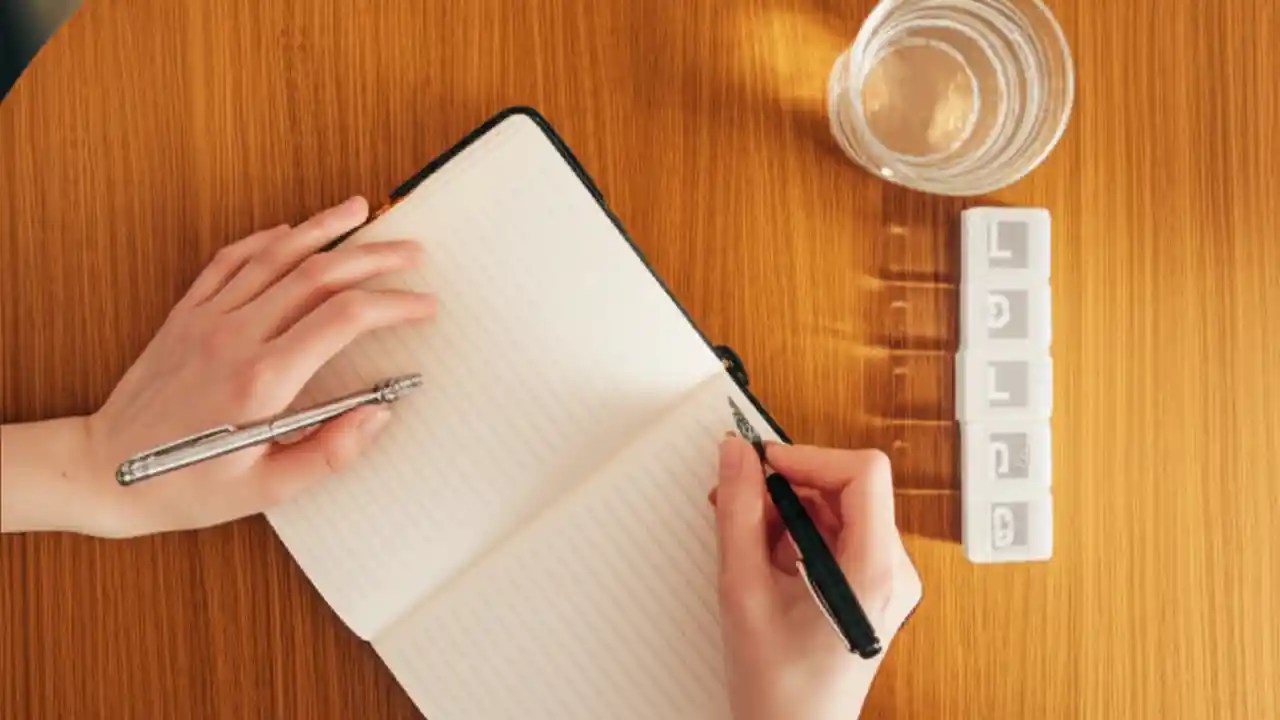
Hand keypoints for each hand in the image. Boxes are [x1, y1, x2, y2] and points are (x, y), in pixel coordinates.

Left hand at [0, 197, 433, 537]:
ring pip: (275, 255)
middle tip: (412, 251)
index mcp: (261, 381)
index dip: (392, 304)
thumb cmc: (184, 488)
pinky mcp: (186, 315)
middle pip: (317, 275)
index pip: (342, 319)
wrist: (102, 472)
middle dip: (373, 256)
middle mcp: (234, 337)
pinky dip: (266, 240)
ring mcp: (206, 319)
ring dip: (323, 229)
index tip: (423, 306)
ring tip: (360, 211)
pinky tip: (291, 231)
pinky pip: (230, 261)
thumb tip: (379, 415)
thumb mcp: (265, 490)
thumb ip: (329, 453)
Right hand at [712, 439, 921, 719]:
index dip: (809, 456)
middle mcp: (892, 571)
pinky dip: (795, 531)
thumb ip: (739, 514)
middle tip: (736, 491)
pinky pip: (835, 535)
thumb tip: (736, 455)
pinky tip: (758, 549)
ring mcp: (883, 579)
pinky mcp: (868, 586)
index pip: (863, 473)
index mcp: (874, 572)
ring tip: (739, 525)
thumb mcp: (744, 591)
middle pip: (848, 489)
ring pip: (838, 509)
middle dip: (788, 483)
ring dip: (786, 508)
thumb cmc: (779, 688)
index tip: (764, 462)